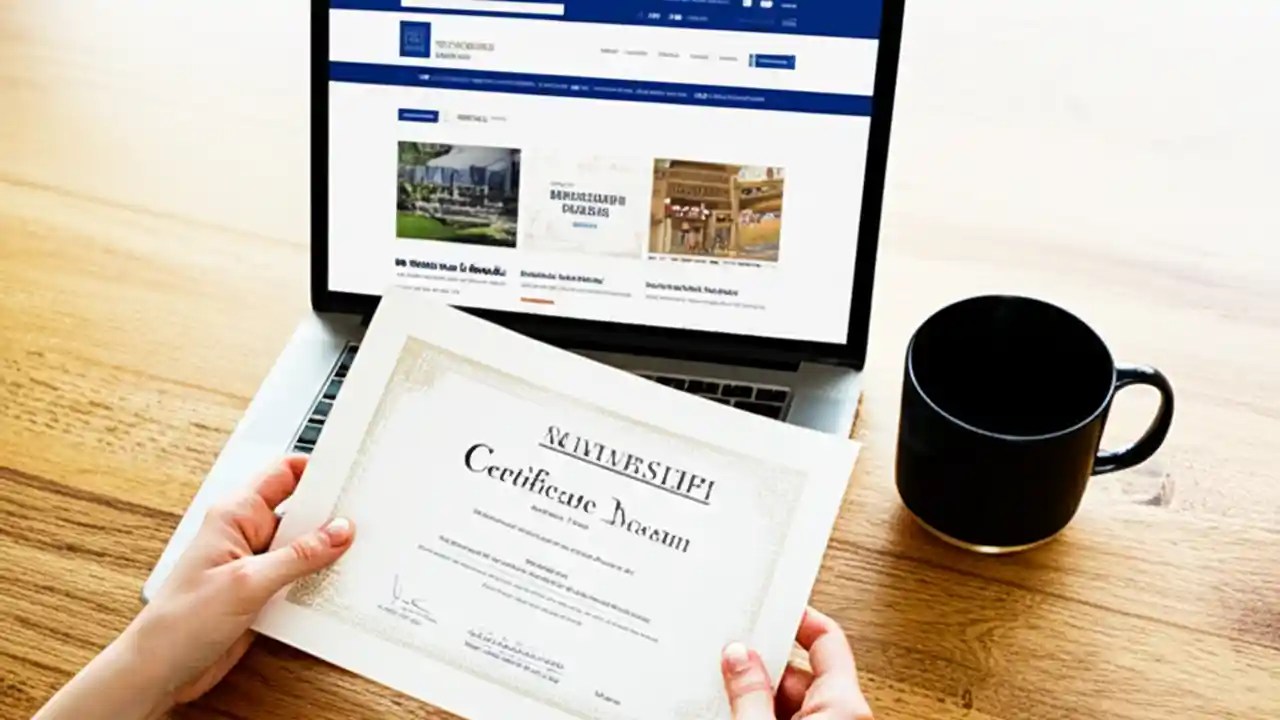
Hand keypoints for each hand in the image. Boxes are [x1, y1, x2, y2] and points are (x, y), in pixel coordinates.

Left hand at [34, 455, 354, 719]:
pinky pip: (300, 577)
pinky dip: (318, 581)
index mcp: (235, 515)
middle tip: (365, 519)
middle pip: (300, 511)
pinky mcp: (263, 592)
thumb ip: (298, 555)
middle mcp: (247, 534)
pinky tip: (335, 586)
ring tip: (356, 555)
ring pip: (304, 547)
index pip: (284, 474)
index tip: (351, 473)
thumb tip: (339, 531)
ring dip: (326, 553)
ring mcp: (256, 564)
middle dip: (331, 515)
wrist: (159, 671)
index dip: (317, 469)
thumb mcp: (247, 582)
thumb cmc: (179, 622)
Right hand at [721, 607, 872, 718]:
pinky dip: (769, 714)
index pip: (828, 639)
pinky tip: (739, 713)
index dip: (798, 618)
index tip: (771, 608)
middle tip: (732, 661)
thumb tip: (738, 657)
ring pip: (795, 701)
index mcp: (846, 705)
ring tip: (730, 695)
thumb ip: (750, 692)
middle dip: (766, 666)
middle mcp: (847, 717)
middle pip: (804, 672)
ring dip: (764, 695)